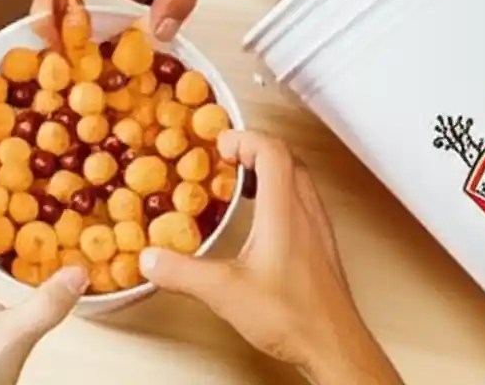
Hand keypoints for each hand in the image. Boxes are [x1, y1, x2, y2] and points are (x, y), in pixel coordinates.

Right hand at [138, 133, 400, 383]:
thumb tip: (151, 260)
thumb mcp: (224, 291)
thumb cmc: (293, 316)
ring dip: (270, 170)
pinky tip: (261, 219)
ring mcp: (317, 228)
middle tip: (228, 158)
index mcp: (284, 210)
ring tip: (241, 183)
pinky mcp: (320, 246)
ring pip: (298, 179)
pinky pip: (302, 202)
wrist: (333, 345)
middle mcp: (306, 212)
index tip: (221, 145)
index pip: (272, 150)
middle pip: (287, 158)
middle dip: (255, 149)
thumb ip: (183, 272)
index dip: (245, 139)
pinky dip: (280, 194)